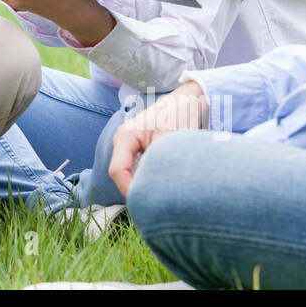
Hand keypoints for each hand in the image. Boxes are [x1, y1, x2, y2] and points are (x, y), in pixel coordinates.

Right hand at [108, 81, 208, 196]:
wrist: (188, 101)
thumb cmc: (179, 115)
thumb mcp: (170, 140)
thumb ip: (158, 163)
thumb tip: (155, 189)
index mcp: (126, 136)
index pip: (118, 171)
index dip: (129, 190)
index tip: (146, 204)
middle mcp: (123, 141)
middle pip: (121, 175)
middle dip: (136, 190)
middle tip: (156, 205)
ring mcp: (129, 146)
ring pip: (129, 174)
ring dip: (142, 184)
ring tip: (161, 194)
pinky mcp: (138, 150)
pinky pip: (137, 170)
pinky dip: (147, 179)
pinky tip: (162, 183)